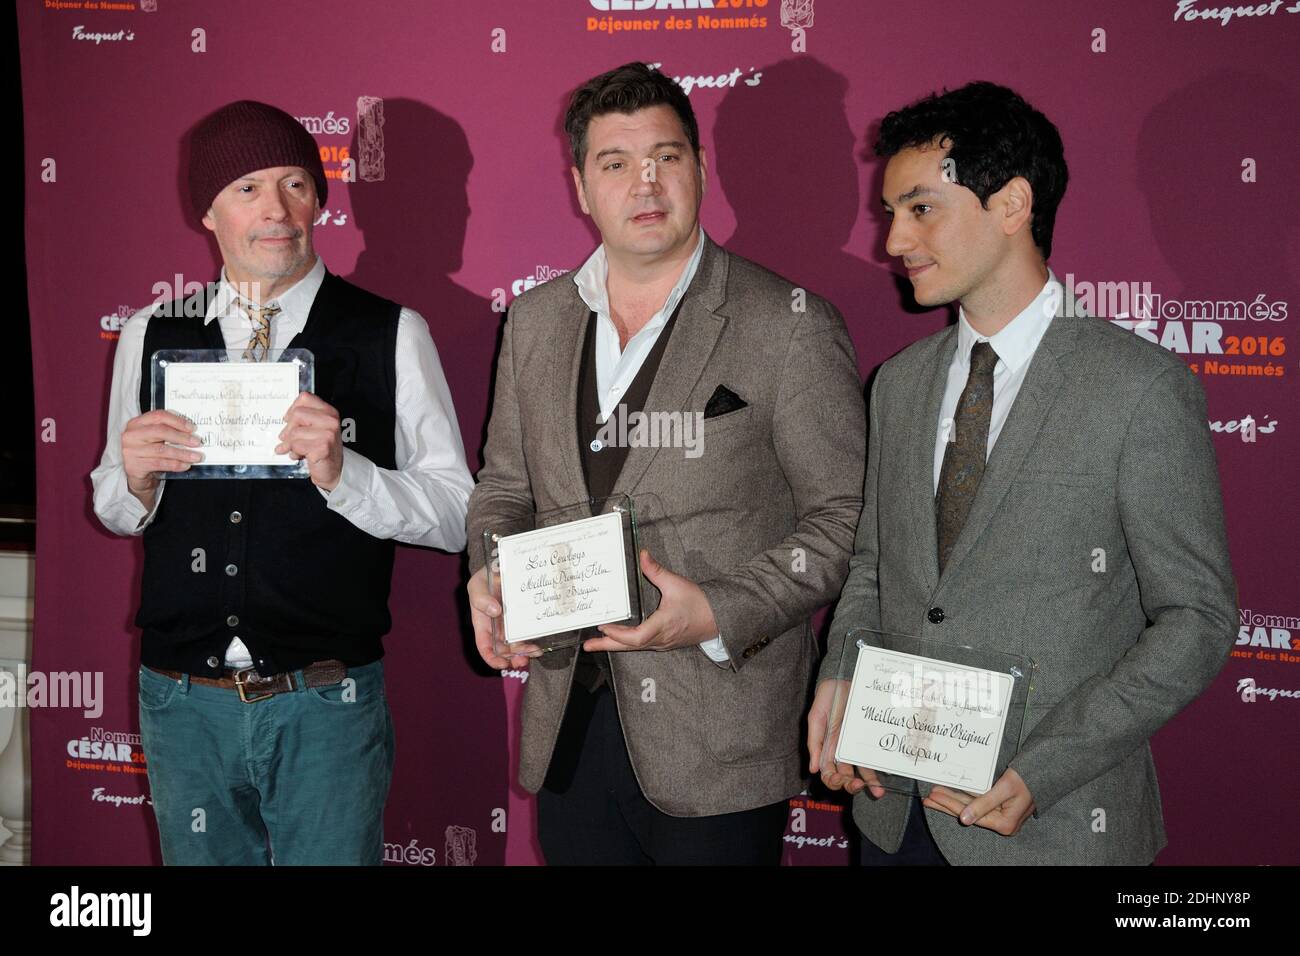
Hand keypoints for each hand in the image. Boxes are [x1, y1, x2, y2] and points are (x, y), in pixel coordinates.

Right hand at [121, 409, 203, 505]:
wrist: (136, 476)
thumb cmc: (148, 454)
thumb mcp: (155, 439)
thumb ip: (168, 431)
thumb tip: (192, 432)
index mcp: (136, 423)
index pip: (158, 416)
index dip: (177, 421)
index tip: (192, 428)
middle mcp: (131, 435)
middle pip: (160, 431)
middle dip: (181, 437)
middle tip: (197, 442)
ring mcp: (130, 451)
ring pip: (161, 450)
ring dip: (182, 453)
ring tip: (196, 456)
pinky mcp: (134, 466)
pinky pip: (159, 464)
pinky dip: (175, 464)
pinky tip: (185, 465)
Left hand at [276, 392, 344, 490]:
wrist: (334, 470)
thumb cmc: (322, 449)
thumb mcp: (315, 429)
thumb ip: (303, 419)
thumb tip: (285, 418)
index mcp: (329, 412)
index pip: (305, 398)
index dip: (292, 408)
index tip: (288, 419)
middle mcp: (331, 420)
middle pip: (297, 414)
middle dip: (288, 429)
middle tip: (287, 439)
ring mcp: (329, 433)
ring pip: (294, 432)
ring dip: (290, 444)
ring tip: (295, 450)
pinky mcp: (323, 447)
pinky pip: (297, 445)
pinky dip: (294, 452)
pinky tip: (299, 455)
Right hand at [466, 564, 540, 670]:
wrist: (501, 567)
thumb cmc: (485, 578)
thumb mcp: (477, 585)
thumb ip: (481, 598)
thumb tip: (494, 611)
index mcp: (482, 623)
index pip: (484, 646)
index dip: (491, 658)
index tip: (501, 664)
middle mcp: (496, 628)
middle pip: (503, 650)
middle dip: (512, 659)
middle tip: (522, 661)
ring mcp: (510, 626)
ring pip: (516, 646)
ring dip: (524, 653)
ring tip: (534, 653)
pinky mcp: (523, 621)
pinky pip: (527, 636)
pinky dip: (532, 643)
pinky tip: (539, 645)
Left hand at [583, 549, 718, 652]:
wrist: (718, 619)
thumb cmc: (699, 603)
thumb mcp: (677, 584)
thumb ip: (657, 571)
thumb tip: (643, 554)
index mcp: (662, 625)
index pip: (635, 637)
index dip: (618, 634)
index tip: (603, 626)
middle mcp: (659, 639)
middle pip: (628, 647)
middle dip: (606, 645)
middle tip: (586, 646)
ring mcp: (661, 643)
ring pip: (633, 647)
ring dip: (614, 645)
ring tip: (595, 643)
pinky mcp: (663, 643)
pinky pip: (640, 645)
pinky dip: (626, 643)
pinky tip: (617, 639)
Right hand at [809, 678, 885, 797]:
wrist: (845, 680)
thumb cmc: (827, 698)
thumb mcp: (816, 718)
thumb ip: (815, 743)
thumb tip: (813, 769)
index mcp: (827, 749)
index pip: (828, 774)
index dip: (833, 782)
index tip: (840, 780)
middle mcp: (842, 752)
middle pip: (846, 777)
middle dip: (851, 786)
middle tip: (859, 785)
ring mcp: (857, 746)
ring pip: (862, 771)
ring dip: (869, 783)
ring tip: (878, 791)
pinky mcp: (869, 739)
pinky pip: (874, 757)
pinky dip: (880, 768)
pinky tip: (887, 774)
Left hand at [924, 767, 1035, 835]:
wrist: (1044, 774)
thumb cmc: (1028, 780)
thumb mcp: (1006, 789)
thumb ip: (984, 803)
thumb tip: (964, 819)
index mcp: (1005, 823)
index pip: (970, 814)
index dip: (950, 804)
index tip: (934, 796)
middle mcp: (1001, 823)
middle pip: (967, 813)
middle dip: (946, 804)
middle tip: (928, 798)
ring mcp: (999, 816)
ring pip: (969, 808)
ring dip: (951, 801)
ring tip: (934, 796)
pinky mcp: (998, 809)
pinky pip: (976, 803)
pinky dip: (962, 798)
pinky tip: (950, 794)